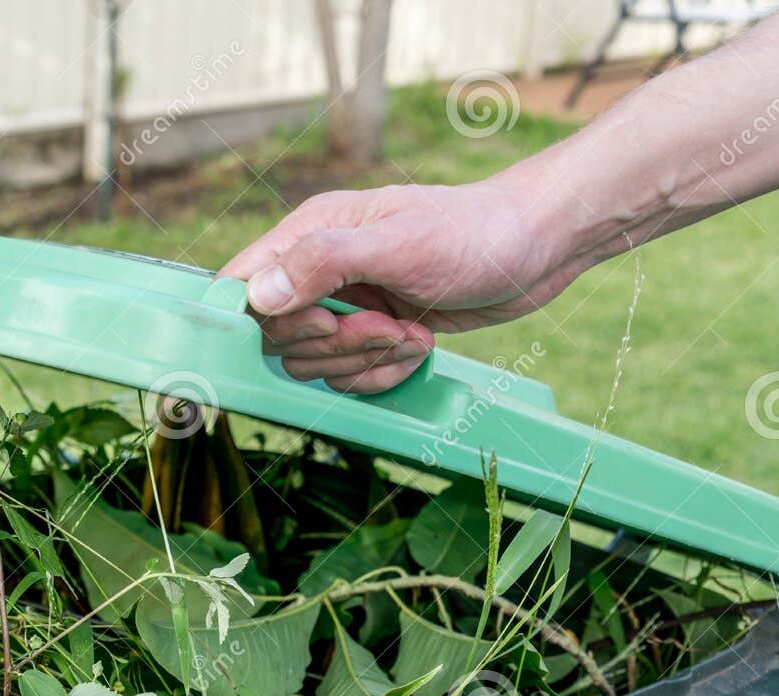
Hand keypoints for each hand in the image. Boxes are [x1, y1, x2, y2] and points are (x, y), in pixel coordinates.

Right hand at [219, 179, 580, 392]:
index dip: (261, 319)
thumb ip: (324, 262)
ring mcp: (344, 306)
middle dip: (332, 345)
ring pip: (312, 365)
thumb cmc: (473, 234)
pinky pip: (348, 379)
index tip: (315, 323)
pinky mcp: (370, 336)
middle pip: (277, 338)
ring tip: (409, 332)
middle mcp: (317, 271)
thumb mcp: (399, 243)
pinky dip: (383, 374)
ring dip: (363, 362)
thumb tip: (258, 294)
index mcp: (309, 233)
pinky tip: (417, 347)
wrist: (538, 249)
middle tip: (384, 325)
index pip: (241, 285)